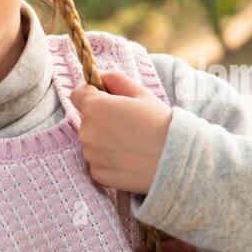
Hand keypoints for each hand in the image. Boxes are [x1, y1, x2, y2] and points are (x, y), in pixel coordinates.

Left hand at [71, 71, 171, 194]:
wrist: (175, 159)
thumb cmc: (160, 122)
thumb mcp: (142, 94)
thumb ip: (117, 80)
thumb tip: (102, 77)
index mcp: (94, 107)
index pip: (77, 95)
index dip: (91, 95)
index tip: (105, 100)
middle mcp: (86, 131)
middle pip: (87, 121)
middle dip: (101, 120)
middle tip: (128, 126)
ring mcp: (90, 154)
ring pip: (92, 143)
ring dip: (104, 142)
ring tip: (131, 144)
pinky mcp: (97, 173)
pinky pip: (98, 163)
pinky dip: (109, 161)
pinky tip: (129, 159)